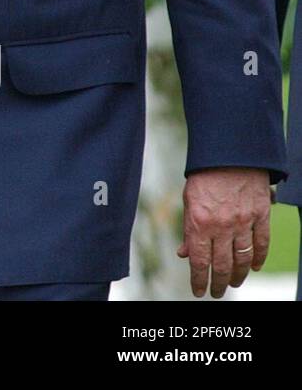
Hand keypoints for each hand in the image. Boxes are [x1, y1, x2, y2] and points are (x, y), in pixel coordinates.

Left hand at [176, 166, 271, 297]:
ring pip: (243, 258)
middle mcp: (222, 226)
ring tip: (234, 283)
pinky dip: (259, 258)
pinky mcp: (261, 216)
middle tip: (216, 292)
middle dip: (219, 283)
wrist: (230, 154)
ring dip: (239, 275)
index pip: (200, 261)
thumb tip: (184, 254)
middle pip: (222, 265)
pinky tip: (254, 267)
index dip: (198, 280)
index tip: (198, 292)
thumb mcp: (188, 201)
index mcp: (199, 222)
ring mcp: (244, 222)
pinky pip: (262, 244)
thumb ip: (188, 229)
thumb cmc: (205, 177)